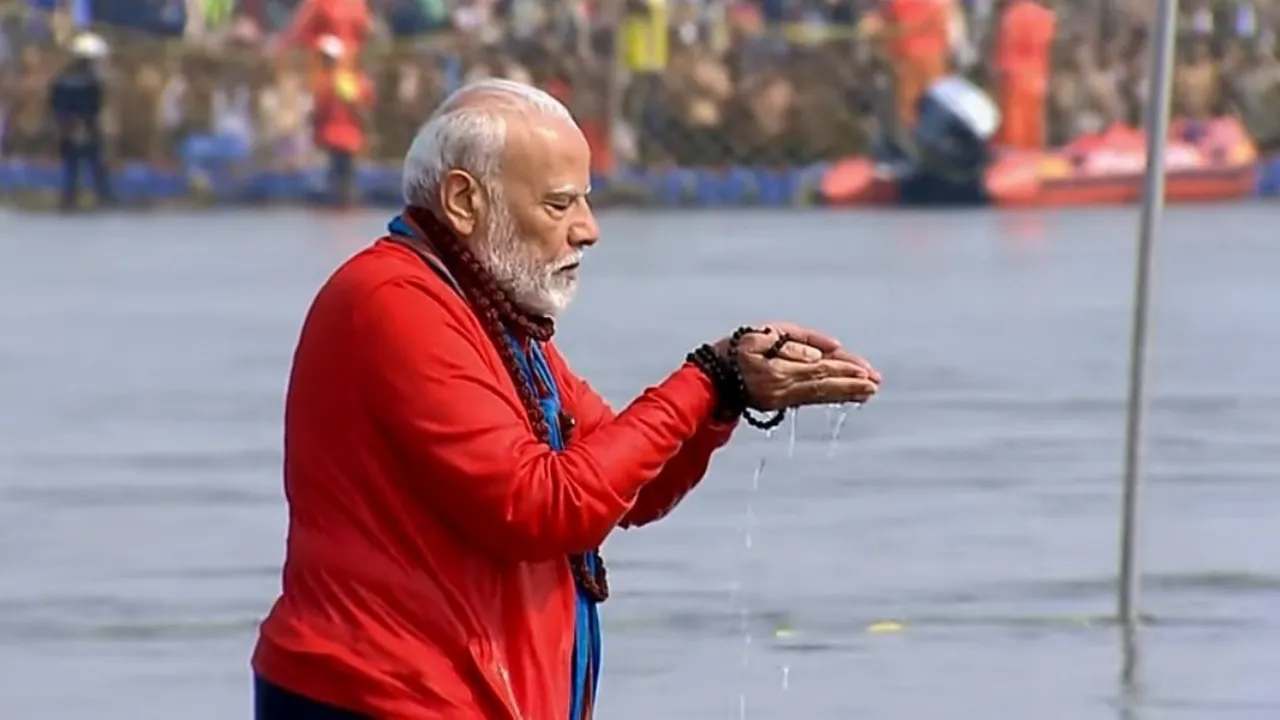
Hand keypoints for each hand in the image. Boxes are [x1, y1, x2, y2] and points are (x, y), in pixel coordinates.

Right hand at [715, 325, 880, 410]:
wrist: (710, 378)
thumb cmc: (734, 350)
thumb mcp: (757, 337)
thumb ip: (791, 343)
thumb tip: (820, 356)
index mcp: (777, 371)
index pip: (818, 370)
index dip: (843, 371)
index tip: (865, 371)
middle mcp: (782, 389)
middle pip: (823, 385)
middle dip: (850, 384)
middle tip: (875, 383)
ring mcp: (781, 399)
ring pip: (819, 395)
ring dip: (845, 393)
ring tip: (868, 391)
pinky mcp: (780, 403)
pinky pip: (811, 399)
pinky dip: (831, 396)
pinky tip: (847, 395)